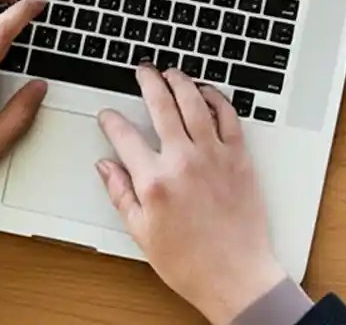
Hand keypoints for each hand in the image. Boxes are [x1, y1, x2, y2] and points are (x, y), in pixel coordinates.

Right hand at [96, 65, 286, 323]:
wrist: (236, 275)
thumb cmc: (191, 262)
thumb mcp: (142, 232)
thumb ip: (121, 193)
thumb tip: (106, 166)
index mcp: (154, 181)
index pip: (124, 136)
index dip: (112, 120)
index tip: (108, 115)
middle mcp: (183, 161)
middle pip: (161, 104)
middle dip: (148, 81)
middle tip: (143, 71)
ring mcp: (214, 155)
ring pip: (195, 102)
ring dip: (181, 81)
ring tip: (172, 72)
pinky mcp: (239, 157)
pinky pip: (228, 116)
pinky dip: (216, 99)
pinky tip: (207, 93)